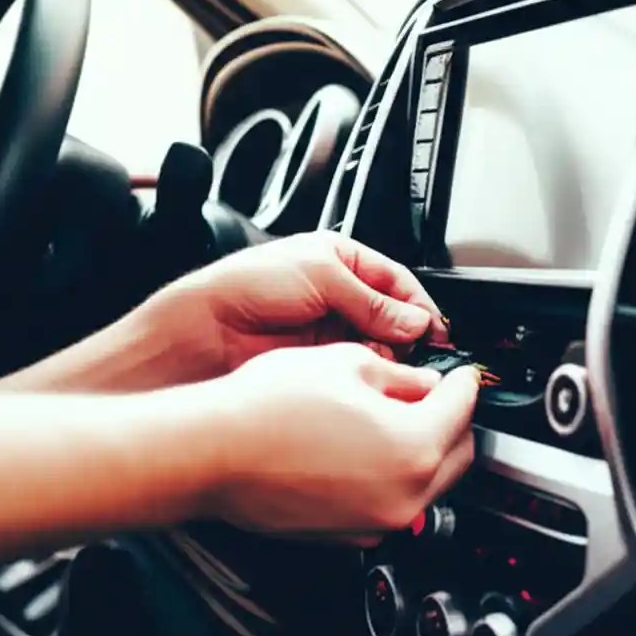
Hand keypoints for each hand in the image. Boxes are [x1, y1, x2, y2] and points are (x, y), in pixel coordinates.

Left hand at [145, 231, 448, 380]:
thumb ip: (371, 300)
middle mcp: (338, 294)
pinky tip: (371, 376)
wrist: (199, 333)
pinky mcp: (321, 362)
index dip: (420, 304)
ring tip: (393, 363)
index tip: (436, 330)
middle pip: (394, 316)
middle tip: (422, 351)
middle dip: (409, 332)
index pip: (398, 281)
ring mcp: (330, 330)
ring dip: (391, 355)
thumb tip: (415, 321)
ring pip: (380, 344)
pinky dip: (370, 373)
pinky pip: (359, 368)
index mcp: (340, 259)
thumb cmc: (243, 287)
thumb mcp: (318, 275)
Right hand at [195, 343, 479, 540]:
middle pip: (458, 453)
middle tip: (433, 394)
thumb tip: (424, 384)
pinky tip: (363, 451)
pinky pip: (392, 504)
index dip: (463, 382)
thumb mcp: (348, 364)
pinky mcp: (351, 534)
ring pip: (429, 484)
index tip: (459, 374)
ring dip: (425, 452)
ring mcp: (378, 521)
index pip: (465, 407)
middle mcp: (406, 494)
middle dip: (453, 421)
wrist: (211, 454)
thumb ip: (400, 376)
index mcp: (415, 445)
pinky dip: (392, 479)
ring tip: (392, 418)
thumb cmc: (268, 407)